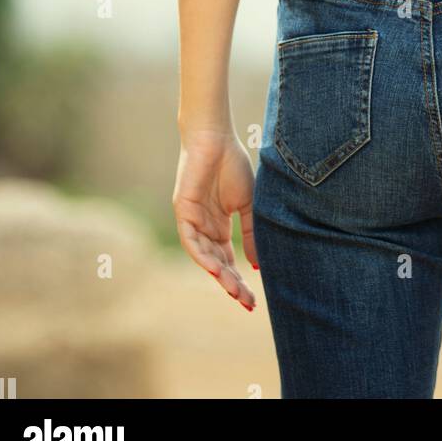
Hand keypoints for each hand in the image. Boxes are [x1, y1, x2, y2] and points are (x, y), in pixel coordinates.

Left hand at [172, 128, 257, 309]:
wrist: (215, 138)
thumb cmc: (232, 164)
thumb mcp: (247, 204)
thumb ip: (252, 232)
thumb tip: (258, 265)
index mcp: (218, 227)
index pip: (227, 261)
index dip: (239, 280)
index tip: (252, 301)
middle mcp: (203, 228)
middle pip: (217, 264)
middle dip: (231, 284)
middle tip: (246, 303)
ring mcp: (192, 221)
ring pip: (204, 256)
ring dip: (219, 274)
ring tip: (234, 290)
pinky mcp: (183, 211)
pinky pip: (190, 240)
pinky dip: (202, 255)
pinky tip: (216, 269)